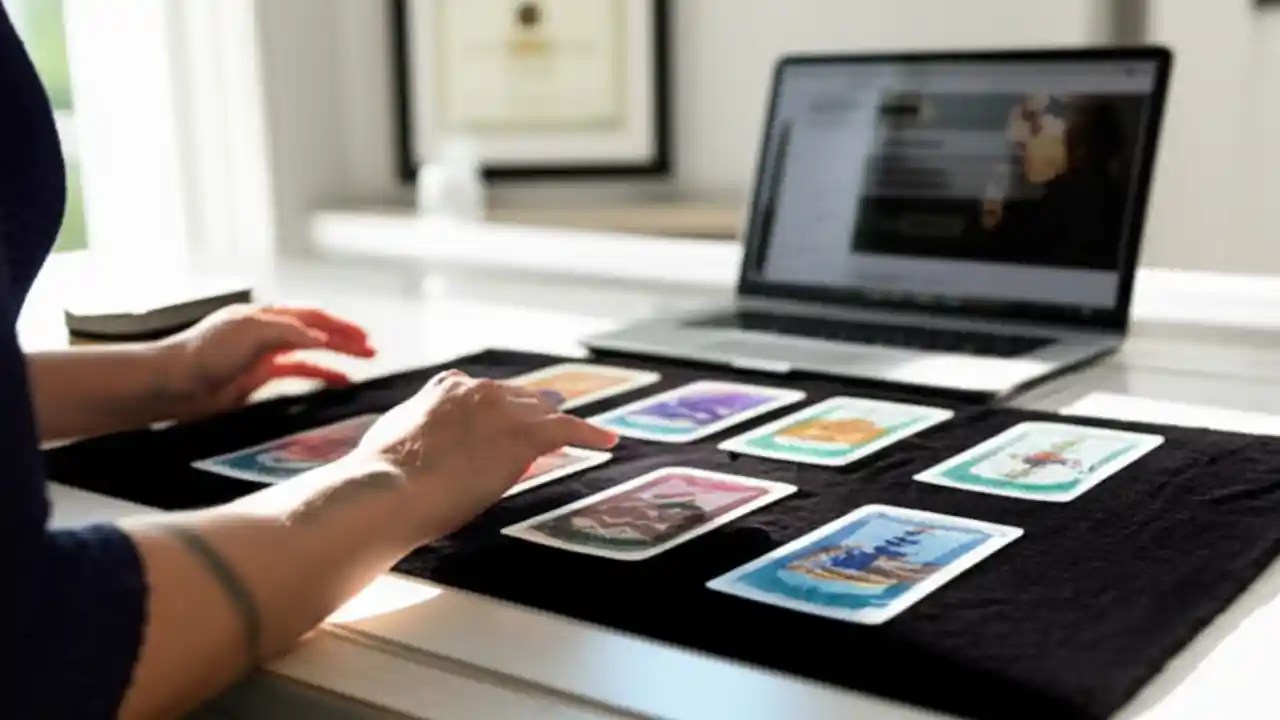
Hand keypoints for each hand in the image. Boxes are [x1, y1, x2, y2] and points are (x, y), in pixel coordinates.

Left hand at [161, 304, 375, 418]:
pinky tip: (335, 383)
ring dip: (337, 357)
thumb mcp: (249, 333)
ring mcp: (264, 355)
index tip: (364, 337)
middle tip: (371, 350)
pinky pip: (298, 374)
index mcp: (266, 316)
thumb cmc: (201, 354)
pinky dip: (320, 377)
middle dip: (346, 339)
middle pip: (316, 332)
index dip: (340, 325)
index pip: (313, 316)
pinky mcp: (258, 378)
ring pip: (311, 353)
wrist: (171, 384)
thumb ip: (288, 333)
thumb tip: (322, 339)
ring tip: (362, 364)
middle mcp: (268, 332)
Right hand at [353, 369, 618, 541]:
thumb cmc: (381, 477)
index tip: (505, 415)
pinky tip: (609, 442)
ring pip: (544, 412)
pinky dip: (592, 434)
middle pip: (518, 398)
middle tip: (550, 417)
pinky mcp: (525, 435)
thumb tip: (411, 446)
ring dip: (563, 423)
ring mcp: (503, 410)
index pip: (482, 394)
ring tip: (588, 431)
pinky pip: (569, 430)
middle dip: (534, 409)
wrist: (389, 488)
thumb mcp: (395, 440)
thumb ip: (416, 433)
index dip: (498, 407)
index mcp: (443, 389)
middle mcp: (476, 391)